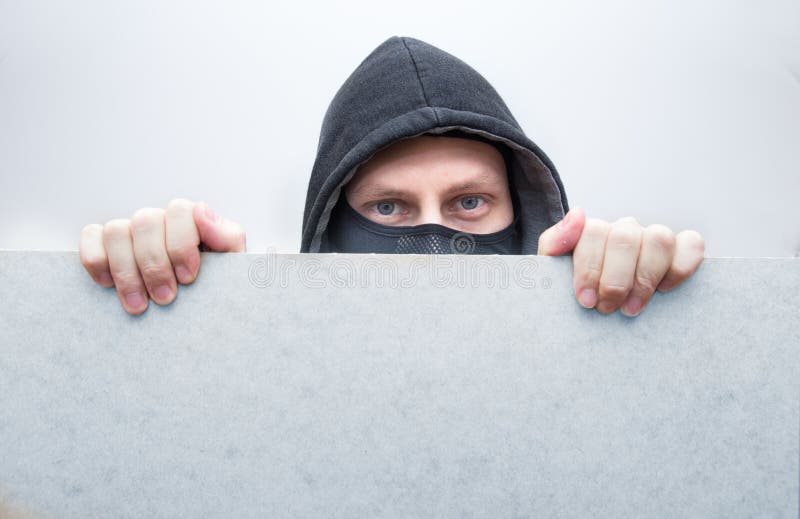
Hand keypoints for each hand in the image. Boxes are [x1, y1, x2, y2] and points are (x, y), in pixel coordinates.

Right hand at [79, 198, 245, 314]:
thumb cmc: (215, 286)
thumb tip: (202, 211)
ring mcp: (131, 231)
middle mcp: (159, 221)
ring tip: (139, 304)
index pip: (179, 211)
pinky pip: (91, 239)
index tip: (188, 278)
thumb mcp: (232, 265)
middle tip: (165, 298)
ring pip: (116, 231)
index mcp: (190, 220)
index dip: (181, 245)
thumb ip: (226, 237)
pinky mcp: (104, 244)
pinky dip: (96, 260)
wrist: (202, 313)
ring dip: (126, 270)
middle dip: (154, 264)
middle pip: (145, 222)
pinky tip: (108, 285)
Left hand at [537, 207, 704, 316]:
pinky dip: (680, 267)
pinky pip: (692, 245)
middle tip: (607, 308)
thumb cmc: (578, 294)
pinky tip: (664, 290)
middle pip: (626, 238)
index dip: (590, 267)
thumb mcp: (554, 272)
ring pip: (659, 239)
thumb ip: (555, 243)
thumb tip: (577, 213)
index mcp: (594, 231)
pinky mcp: (683, 250)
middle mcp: (625, 230)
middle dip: (615, 279)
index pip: (594, 231)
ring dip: (645, 277)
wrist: (596, 311)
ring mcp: (654, 239)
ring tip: (632, 308)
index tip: (586, 300)